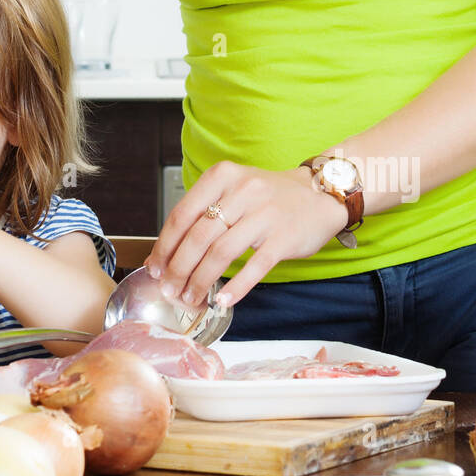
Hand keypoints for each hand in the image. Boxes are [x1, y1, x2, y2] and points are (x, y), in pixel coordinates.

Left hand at [145, 162, 348, 310]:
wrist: (320, 194)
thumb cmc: (269, 197)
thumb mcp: (234, 190)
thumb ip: (202, 215)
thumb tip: (166, 252)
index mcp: (223, 176)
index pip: (182, 214)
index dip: (164, 245)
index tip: (155, 267)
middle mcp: (242, 191)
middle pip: (198, 237)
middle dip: (178, 268)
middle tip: (169, 289)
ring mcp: (265, 215)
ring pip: (221, 253)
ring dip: (201, 280)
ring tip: (190, 297)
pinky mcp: (284, 238)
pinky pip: (254, 267)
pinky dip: (235, 287)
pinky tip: (221, 299)